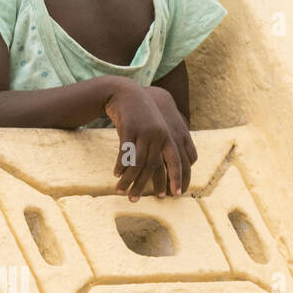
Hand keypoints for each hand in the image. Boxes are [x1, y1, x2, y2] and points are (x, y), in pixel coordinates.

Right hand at [105, 82, 195, 200]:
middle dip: (144, 185)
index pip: (177, 161)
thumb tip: (162, 167)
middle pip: (153, 166)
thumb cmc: (141, 113)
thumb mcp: (156, 126)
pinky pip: (125, 152)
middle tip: (135, 199)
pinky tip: (116, 174)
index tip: (173, 195)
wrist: (125, 93)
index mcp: (169, 136)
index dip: (176, 179)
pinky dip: (121, 165)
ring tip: (121, 190)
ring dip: (128, 179)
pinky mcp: (129, 128)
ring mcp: (144, 131)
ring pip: (138, 162)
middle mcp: (159, 135)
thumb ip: (162, 144)